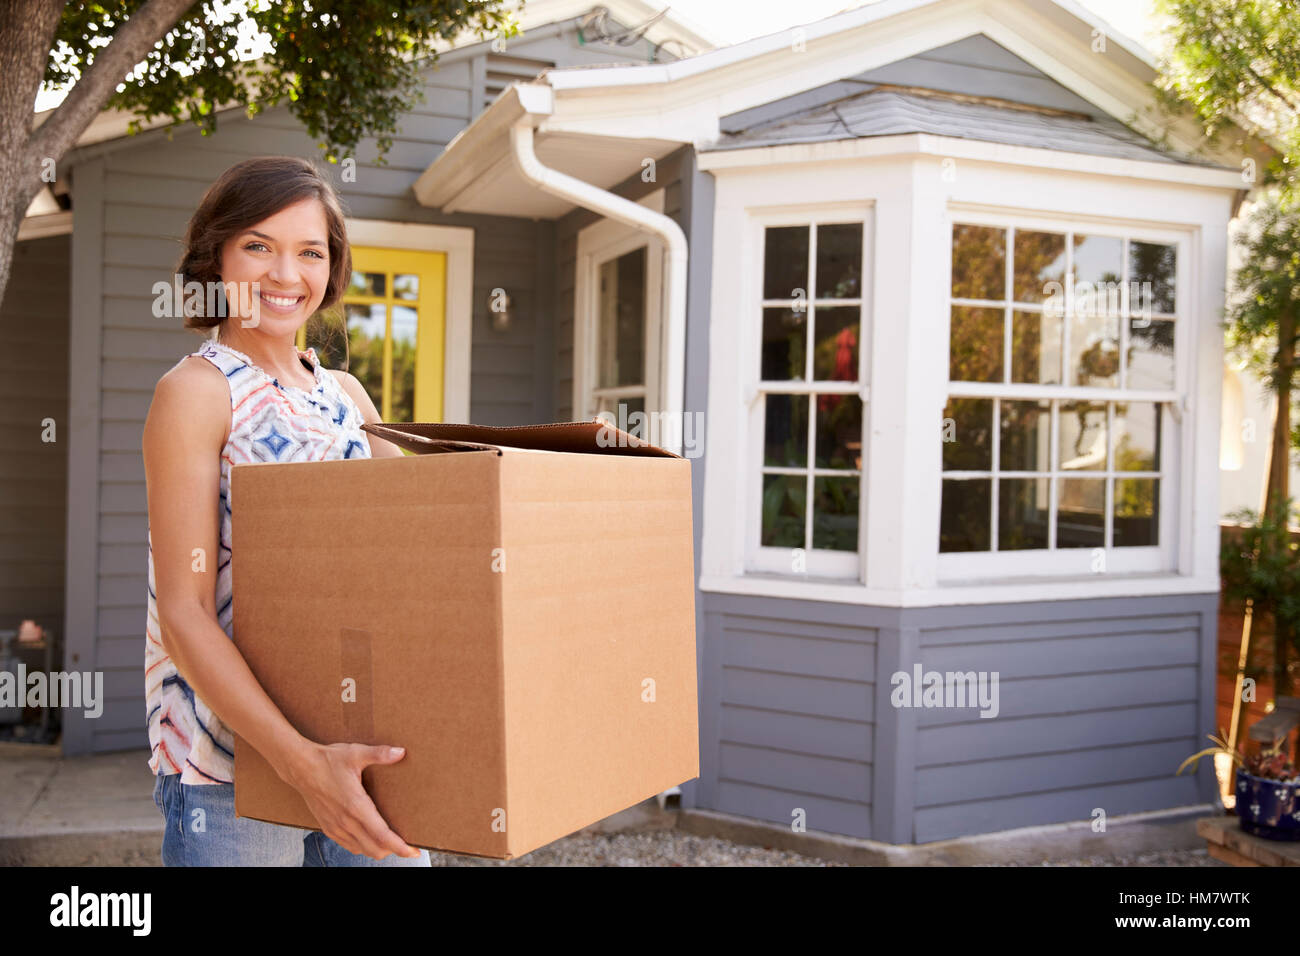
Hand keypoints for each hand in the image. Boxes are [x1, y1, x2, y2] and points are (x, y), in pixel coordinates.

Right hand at [284, 741, 420, 859]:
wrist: (299, 768)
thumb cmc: (328, 760)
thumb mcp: (356, 753)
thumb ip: (380, 754)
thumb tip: (401, 752)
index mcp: (356, 807)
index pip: (382, 836)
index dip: (400, 847)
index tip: (414, 851)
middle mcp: (346, 822)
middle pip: (375, 849)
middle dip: (393, 850)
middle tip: (408, 844)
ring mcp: (336, 827)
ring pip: (362, 850)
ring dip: (378, 849)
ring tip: (391, 841)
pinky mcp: (328, 828)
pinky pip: (349, 846)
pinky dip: (363, 846)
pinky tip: (370, 837)